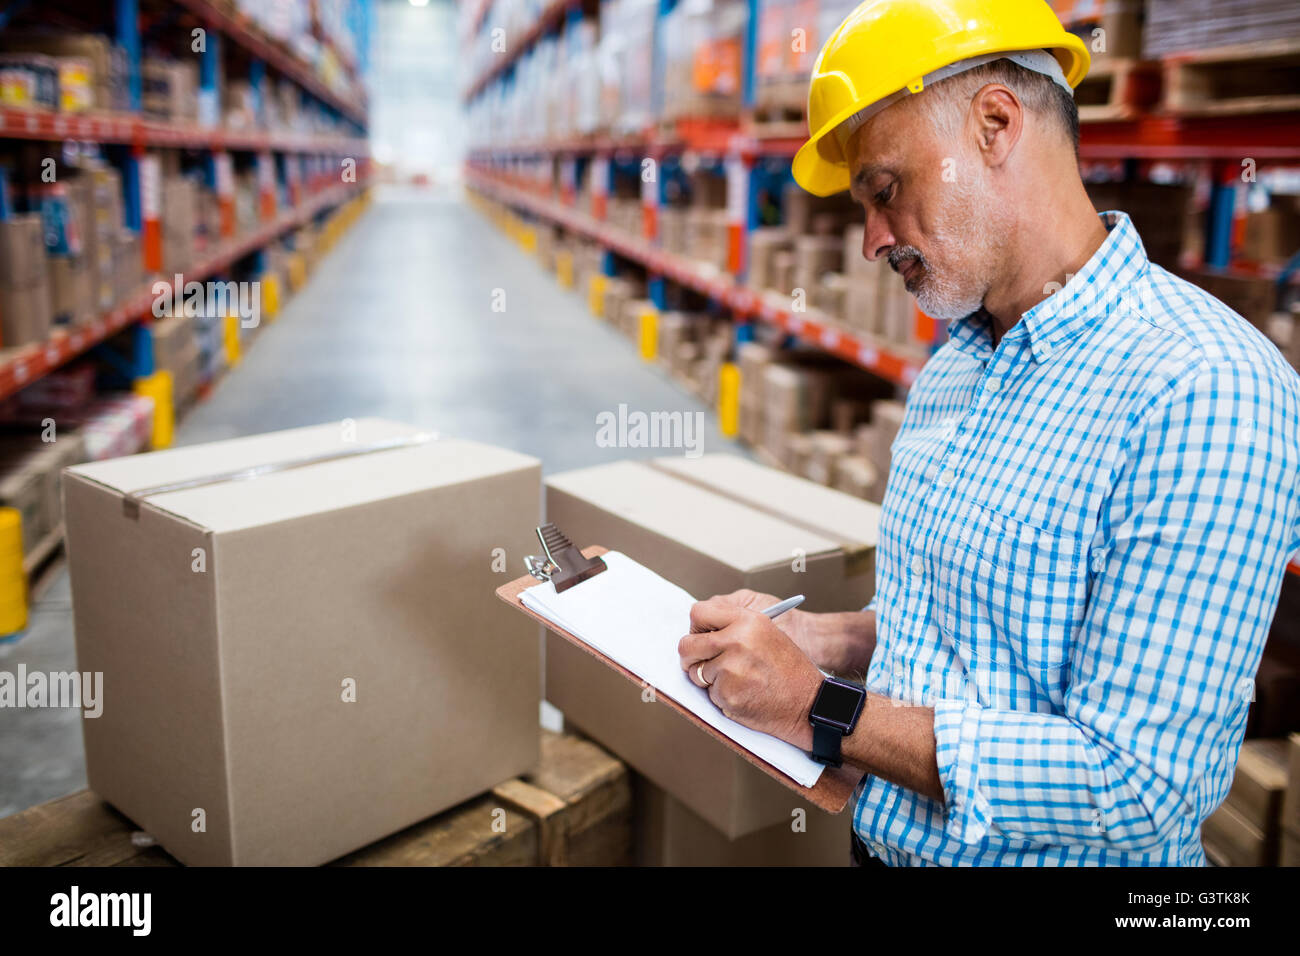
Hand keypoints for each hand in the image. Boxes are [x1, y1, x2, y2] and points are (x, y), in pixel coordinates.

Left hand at [678, 597, 821, 749]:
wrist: (808, 702)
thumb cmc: (788, 669)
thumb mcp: (766, 633)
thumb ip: (734, 626)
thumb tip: (700, 631)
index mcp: (747, 620)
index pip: (698, 613)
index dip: (696, 628)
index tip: (700, 638)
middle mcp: (737, 640)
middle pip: (686, 645)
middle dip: (691, 658)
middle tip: (701, 664)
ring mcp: (731, 668)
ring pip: (696, 672)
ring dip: (710, 680)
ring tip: (738, 680)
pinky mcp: (728, 693)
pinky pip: (709, 694)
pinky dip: (721, 697)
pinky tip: (744, 694)